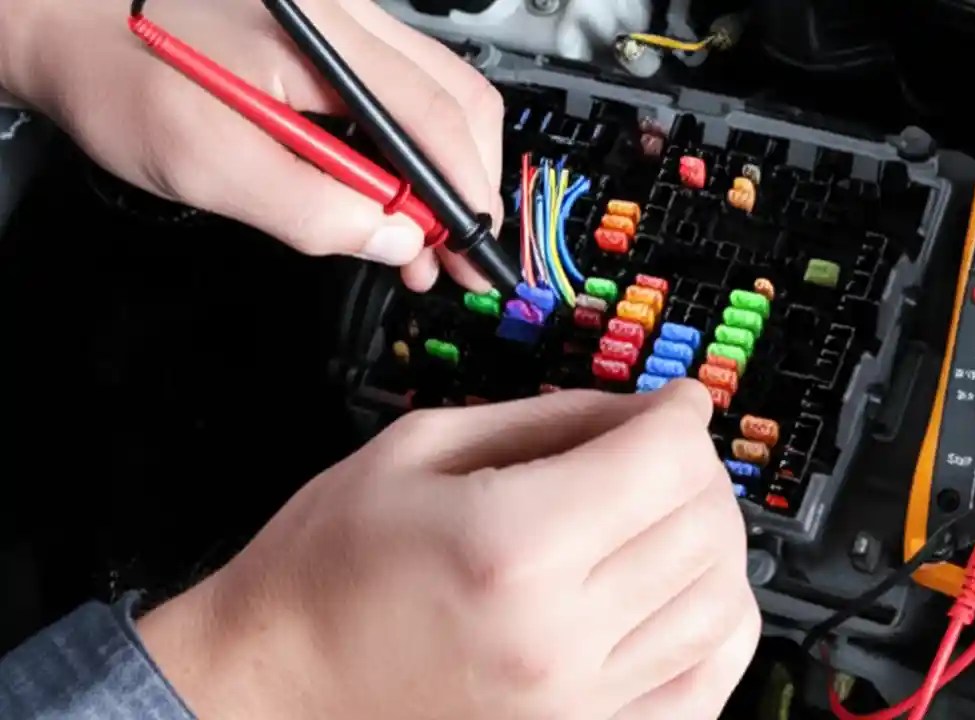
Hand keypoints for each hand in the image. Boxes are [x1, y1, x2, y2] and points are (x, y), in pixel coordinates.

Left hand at [0, 0, 501, 291]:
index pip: (434, 118)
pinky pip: (398, 91)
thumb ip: (308, 208)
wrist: (61, 18)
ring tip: (423, 241)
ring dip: (440, 172)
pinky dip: (408, 150)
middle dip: (466, 186)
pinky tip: (391, 197)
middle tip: (455, 256)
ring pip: (434, 95)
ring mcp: (340, 23)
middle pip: (454, 100)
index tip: (468, 256)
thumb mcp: (206, 163)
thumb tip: (394, 241)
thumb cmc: (117, 72)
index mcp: (323, 37)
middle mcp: (346, 17)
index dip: (464, 195)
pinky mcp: (326, 38)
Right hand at [138, 380, 759, 719]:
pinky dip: (717, 627)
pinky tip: (684, 592)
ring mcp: (578, 702)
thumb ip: (550, 421)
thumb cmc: (327, 571)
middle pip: (702, 526)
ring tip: (670, 515)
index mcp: (510, 544)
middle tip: (664, 449)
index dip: (680, 414)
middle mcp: (556, 634)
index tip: (671, 403)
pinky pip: (704, 686)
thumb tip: (641, 412)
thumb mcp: (420, 449)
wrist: (281, 681)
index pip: (663, 462)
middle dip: (699, 469)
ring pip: (721, 604)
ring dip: (715, 542)